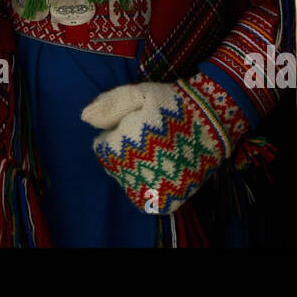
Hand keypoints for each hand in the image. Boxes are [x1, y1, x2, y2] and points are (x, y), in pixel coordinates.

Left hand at [81, 76, 233, 215]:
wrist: (212, 121)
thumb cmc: (171, 104)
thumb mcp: (137, 93)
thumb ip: (108, 105)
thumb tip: (84, 119)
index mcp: (122, 149)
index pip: (102, 149)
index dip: (117, 133)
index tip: (137, 123)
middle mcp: (134, 176)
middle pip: (115, 167)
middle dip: (125, 152)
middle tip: (151, 137)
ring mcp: (150, 193)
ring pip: (128, 183)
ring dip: (136, 170)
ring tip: (158, 151)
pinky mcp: (167, 202)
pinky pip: (146, 199)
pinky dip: (150, 186)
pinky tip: (163, 168)